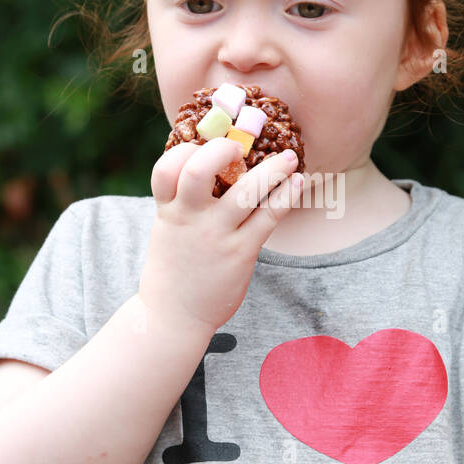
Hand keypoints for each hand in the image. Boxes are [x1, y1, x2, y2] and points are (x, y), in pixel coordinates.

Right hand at [139, 136, 302, 332]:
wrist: (173, 318)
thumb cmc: (174, 270)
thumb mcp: (168, 230)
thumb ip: (182, 203)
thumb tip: (207, 170)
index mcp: (167, 210)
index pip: (165, 168)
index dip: (183, 150)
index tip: (203, 145)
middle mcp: (190, 218)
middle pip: (197, 170)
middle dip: (220, 150)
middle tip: (240, 148)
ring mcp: (215, 235)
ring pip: (245, 192)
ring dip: (272, 169)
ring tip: (290, 158)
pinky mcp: (240, 253)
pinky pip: (268, 218)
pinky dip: (286, 197)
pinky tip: (297, 184)